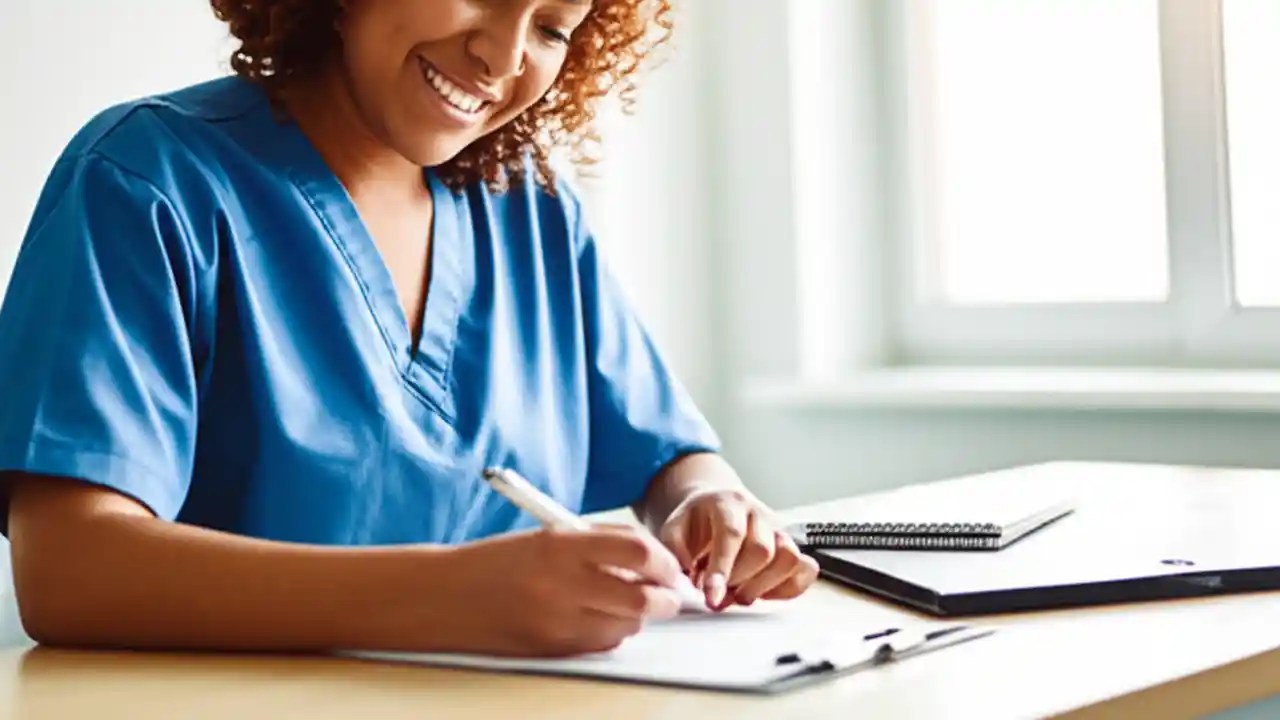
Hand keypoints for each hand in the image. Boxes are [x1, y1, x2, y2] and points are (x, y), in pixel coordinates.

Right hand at [444, 525, 683, 655]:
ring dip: (636, 616)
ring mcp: (557, 622)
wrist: (446, 597)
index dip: (663, 561)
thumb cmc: (497, 562)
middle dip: (663, 597)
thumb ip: (599, 542)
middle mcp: (562, 584)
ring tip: (623, 602)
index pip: (637, 551)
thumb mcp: (548, 536)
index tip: (668, 565)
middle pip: (641, 599)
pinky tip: (596, 617)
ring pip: (626, 627)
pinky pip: (601, 645)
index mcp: (561, 546)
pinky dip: (610, 632)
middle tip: (667, 592)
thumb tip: (650, 556)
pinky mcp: (553, 649)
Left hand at [658, 488, 818, 610]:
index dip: (722, 568)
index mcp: (728, 503)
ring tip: (740, 595)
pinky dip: (788, 589)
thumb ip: (675, 553)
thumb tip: (685, 580)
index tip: (711, 597)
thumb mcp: (674, 530)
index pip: (732, 534)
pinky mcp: (793, 546)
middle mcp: (759, 513)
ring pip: (789, 559)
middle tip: (721, 595)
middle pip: (762, 550)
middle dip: (740, 581)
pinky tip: (764, 593)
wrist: (716, 506)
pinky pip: (806, 570)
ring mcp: (780, 529)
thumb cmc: (695, 523)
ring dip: (764, 587)